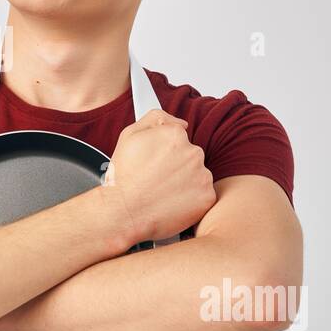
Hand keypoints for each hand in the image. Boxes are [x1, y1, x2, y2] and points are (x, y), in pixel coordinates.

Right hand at [101, 108, 216, 244]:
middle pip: (189, 156)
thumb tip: (180, 122)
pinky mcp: (207, 197)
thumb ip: (156, 119)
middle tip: (157, 179)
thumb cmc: (123, 177)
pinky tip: (172, 203)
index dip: (164, 152)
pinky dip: (191, 200)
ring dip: (185, 182)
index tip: (155, 163)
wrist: (123, 212)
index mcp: (175, 135)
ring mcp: (202, 175)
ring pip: (197, 175)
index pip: (178, 138)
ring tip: (163, 192)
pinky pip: (203, 195)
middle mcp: (193, 152)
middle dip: (176, 167)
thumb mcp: (129, 136)